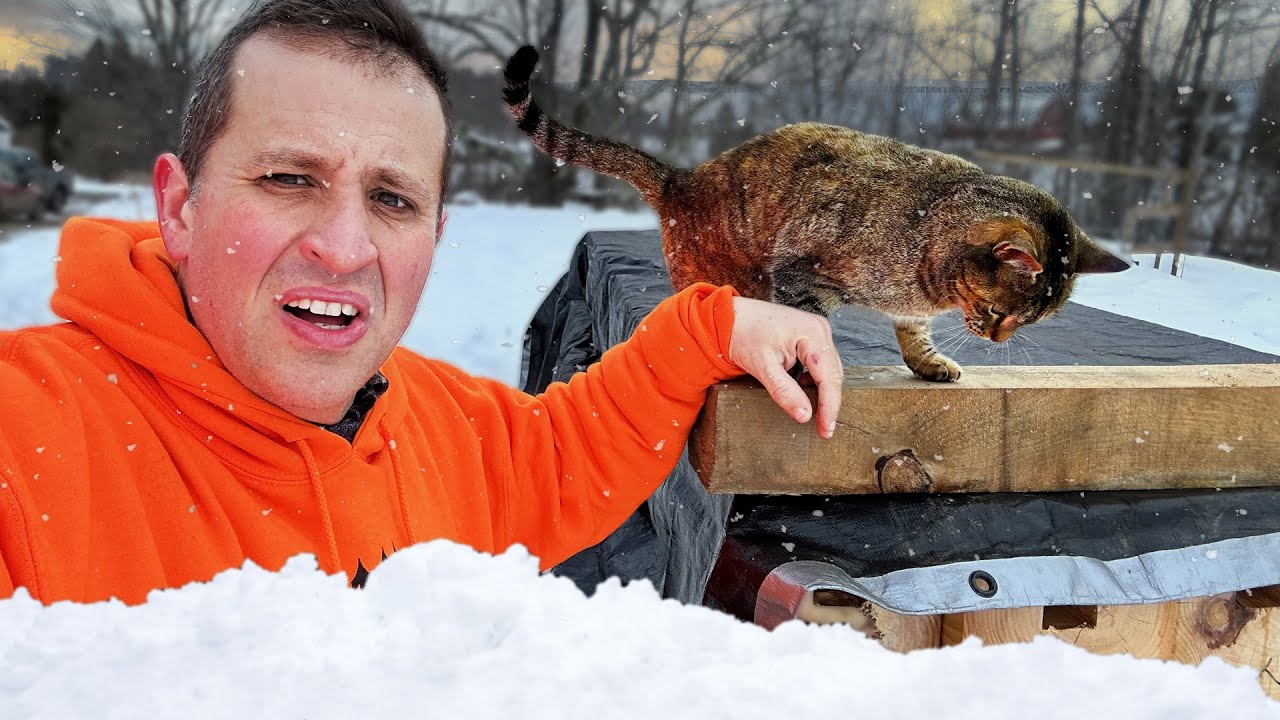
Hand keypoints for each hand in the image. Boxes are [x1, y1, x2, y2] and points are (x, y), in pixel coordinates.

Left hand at [727, 297, 842, 438]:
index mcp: (812, 333)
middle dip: (829, 402)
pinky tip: (804, 390)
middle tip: (824, 429)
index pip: (828, 377)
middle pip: (833, 373)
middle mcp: (820, 329)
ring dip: (823, 392)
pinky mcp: (810, 336)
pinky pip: (820, 363)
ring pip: (829, 369)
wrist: (728, 317)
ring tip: (817, 416)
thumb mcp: (762, 366)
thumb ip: (784, 391)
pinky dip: (815, 380)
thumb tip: (805, 416)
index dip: (829, 406)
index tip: (826, 429)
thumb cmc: (743, 335)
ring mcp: (817, 331)